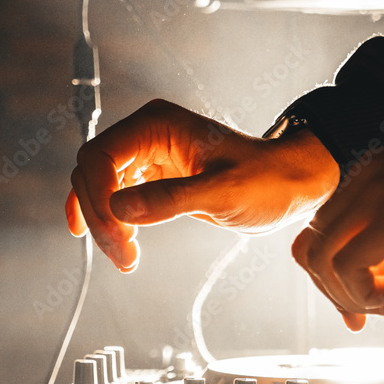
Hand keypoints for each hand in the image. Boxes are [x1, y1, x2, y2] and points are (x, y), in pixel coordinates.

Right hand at [66, 99, 339, 270]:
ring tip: (125, 258)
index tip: (118, 235)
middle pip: (93, 172)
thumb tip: (119, 207)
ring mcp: (149, 156)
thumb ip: (172, 198)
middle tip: (122, 256)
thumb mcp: (224, 193)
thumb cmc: (268, 181)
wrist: (291, 185)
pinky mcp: (156, 177)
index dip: (99, 198)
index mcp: (158, 125)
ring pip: (100, 187)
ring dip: (104, 222)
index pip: (100, 157)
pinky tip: (119, 243)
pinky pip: (117, 196)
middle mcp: (147, 135)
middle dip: (100, 215)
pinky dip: (113, 220)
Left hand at [291, 118, 383, 329]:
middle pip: (311, 247)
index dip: (335, 277)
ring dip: (351, 298)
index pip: (322, 232)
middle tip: (374, 314)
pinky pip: (346, 269)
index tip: (364, 306)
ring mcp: (372, 194)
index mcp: (371, 174)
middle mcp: (363, 178)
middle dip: (338, 293)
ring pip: (320, 260)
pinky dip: (366, 296)